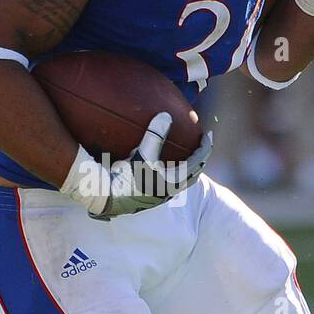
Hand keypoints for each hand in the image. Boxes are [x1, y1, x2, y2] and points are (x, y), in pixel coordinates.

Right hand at [61, 112, 212, 219]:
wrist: (106, 197)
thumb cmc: (126, 179)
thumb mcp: (142, 156)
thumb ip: (155, 136)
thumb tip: (165, 116)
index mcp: (173, 182)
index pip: (197, 162)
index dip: (204, 147)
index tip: (208, 135)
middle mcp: (168, 190)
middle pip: (192, 172)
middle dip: (198, 158)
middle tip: (200, 144)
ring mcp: (158, 192)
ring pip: (179, 178)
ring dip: (185, 165)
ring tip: (184, 153)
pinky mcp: (147, 192)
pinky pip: (165, 178)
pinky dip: (170, 168)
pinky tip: (160, 161)